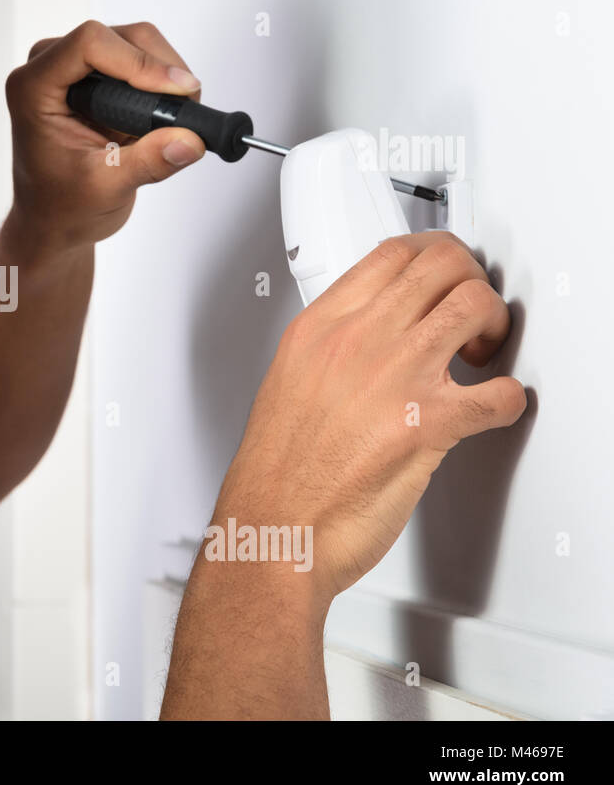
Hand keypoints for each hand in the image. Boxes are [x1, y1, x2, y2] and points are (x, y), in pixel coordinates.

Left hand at [3, 20, 205, 257]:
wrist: (54, 219)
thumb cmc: (62, 205)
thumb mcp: (104, 188)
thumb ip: (147, 162)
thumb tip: (191, 140)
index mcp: (33, 90)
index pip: (88, 44)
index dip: (137, 62)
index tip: (174, 93)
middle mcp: (48, 69)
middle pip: (118, 37)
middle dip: (160, 67)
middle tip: (187, 107)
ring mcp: (73, 68)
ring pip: (135, 40)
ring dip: (166, 72)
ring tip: (180, 115)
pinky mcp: (97, 75)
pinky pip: (140, 56)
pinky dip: (164, 79)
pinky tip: (169, 113)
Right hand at [215, 231, 526, 604]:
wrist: (273, 529)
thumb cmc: (276, 476)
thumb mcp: (286, 386)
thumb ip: (328, 353)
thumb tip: (367, 343)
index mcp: (318, 330)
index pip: (389, 255)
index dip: (432, 255)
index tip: (444, 269)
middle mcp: (356, 342)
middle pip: (440, 265)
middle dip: (470, 280)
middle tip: (470, 312)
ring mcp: (393, 378)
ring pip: (474, 304)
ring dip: (493, 325)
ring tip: (482, 353)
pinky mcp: (428, 425)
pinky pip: (501, 393)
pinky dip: (510, 399)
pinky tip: (493, 408)